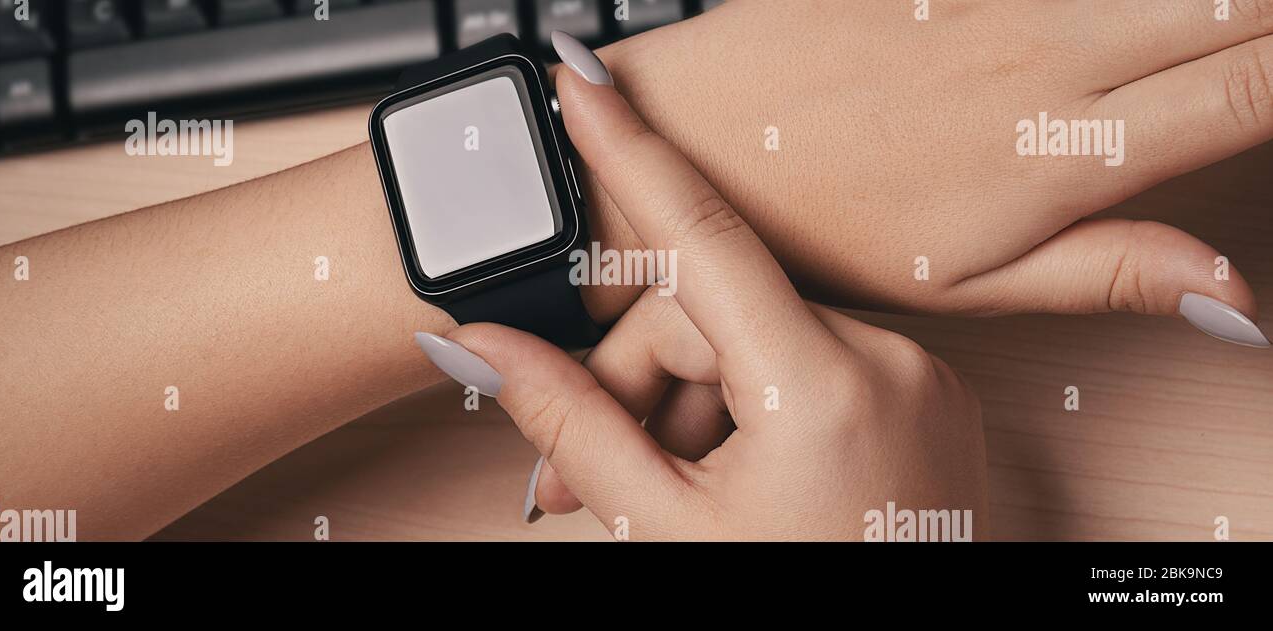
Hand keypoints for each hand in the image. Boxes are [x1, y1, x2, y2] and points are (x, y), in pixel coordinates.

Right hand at [416, 36, 986, 539]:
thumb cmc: (795, 610)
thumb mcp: (661, 529)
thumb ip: (568, 422)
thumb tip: (482, 347)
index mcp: (827, 389)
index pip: (700, 235)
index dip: (627, 150)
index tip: (582, 83)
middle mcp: (890, 362)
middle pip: (713, 312)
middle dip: (638, 380)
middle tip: (587, 473)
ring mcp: (918, 379)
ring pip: (757, 340)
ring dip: (690, 404)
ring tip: (671, 495)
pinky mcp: (925, 398)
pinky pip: (809, 364)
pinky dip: (750, 408)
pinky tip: (730, 477)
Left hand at [583, 0, 1270, 346]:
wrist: (698, 135)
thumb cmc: (825, 224)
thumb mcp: (969, 283)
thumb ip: (1111, 269)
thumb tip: (1241, 296)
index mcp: (1062, 148)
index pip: (1249, 85)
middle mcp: (1045, 49)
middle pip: (1226, 1)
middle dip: (1260, 20)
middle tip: (1258, 45)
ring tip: (1202, 23)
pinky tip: (1096, 13)